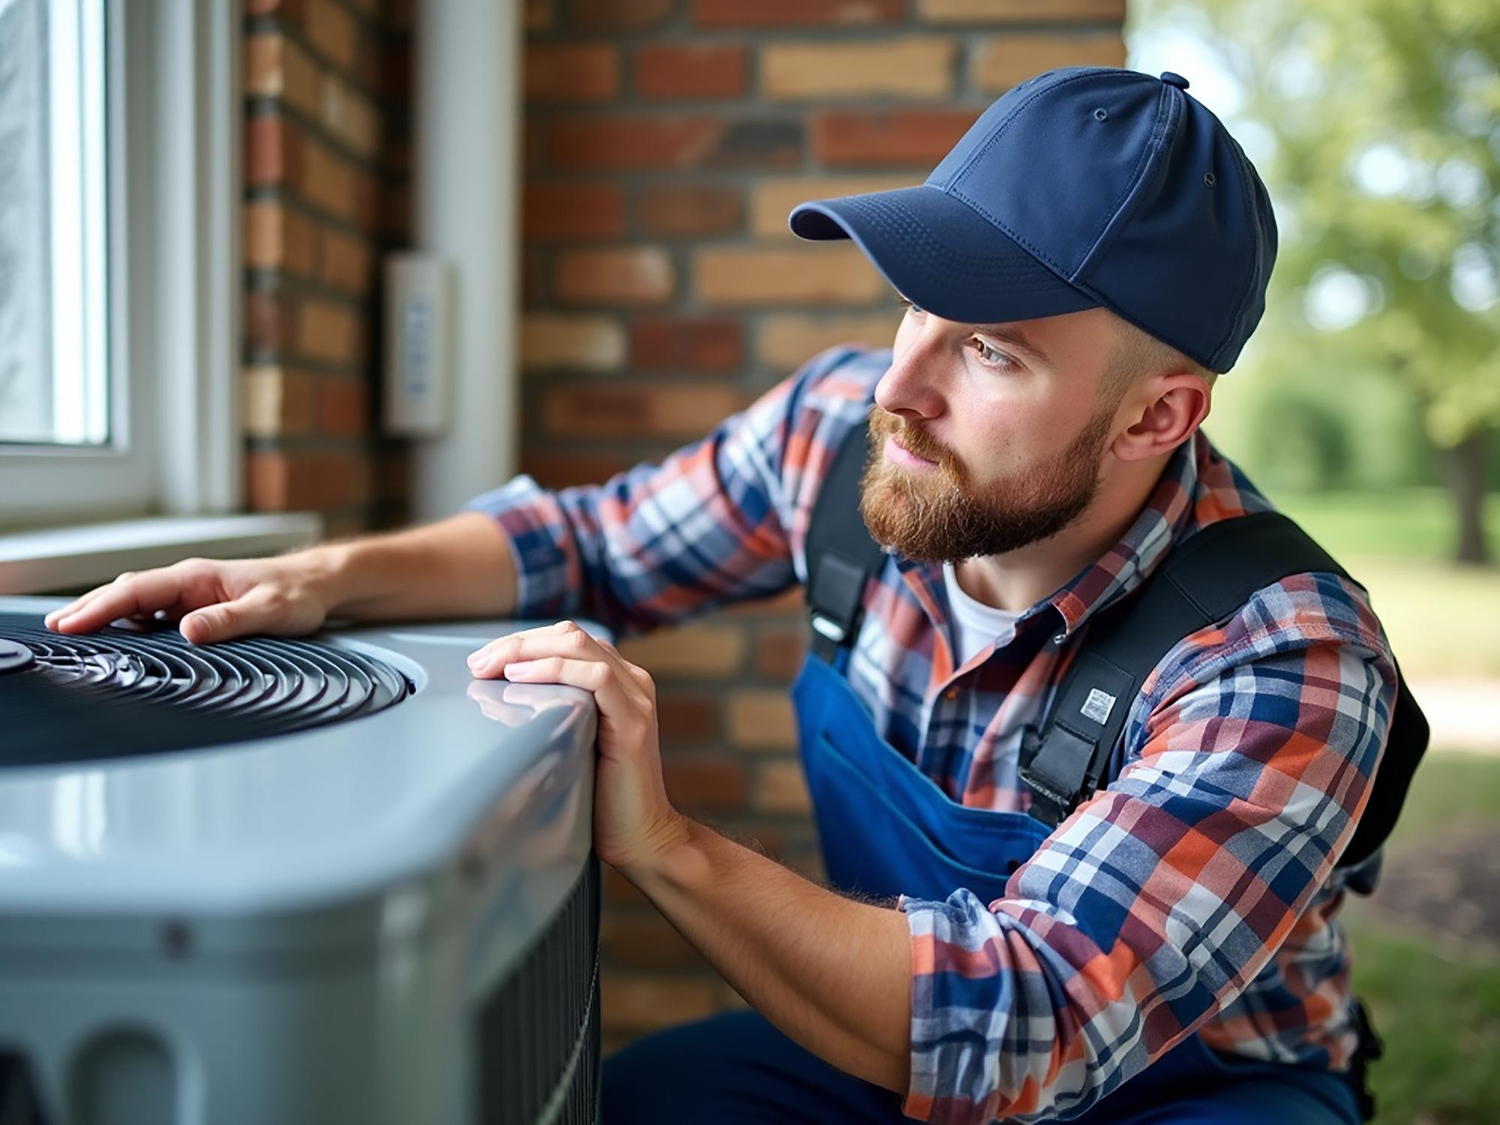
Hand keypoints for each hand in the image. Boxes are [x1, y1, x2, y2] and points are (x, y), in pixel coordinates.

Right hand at [43, 553, 339, 643]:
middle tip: (57, 630)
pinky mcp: (199, 606)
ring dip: (107, 613)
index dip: (101, 607)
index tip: (71, 623)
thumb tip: (187, 631)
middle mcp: (189, 582)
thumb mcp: (268, 611)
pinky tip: (118, 635)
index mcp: (198, 576)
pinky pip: (155, 612)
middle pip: (128, 592)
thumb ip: (229, 621)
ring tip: (74, 632)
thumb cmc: (298, 595)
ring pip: (138, 600)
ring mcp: (192, 593)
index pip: (137, 590)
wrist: (319, 584)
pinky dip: (130, 620)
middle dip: (91, 608)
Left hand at [467, 620, 687, 877]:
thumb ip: (550, 712)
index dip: (523, 642)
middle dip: (518, 642)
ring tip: (492, 667)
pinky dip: (554, 670)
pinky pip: (596, 678)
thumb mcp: (570, 741)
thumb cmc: (600, 797)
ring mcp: (636, 699)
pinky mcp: (633, 722)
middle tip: (478, 662)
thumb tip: (495, 697)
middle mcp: (632, 682)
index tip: (483, 660)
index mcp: (619, 681)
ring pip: (579, 646)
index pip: (567, 639)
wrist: (640, 837)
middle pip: (570, 635)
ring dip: (528, 651)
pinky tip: (522, 679)